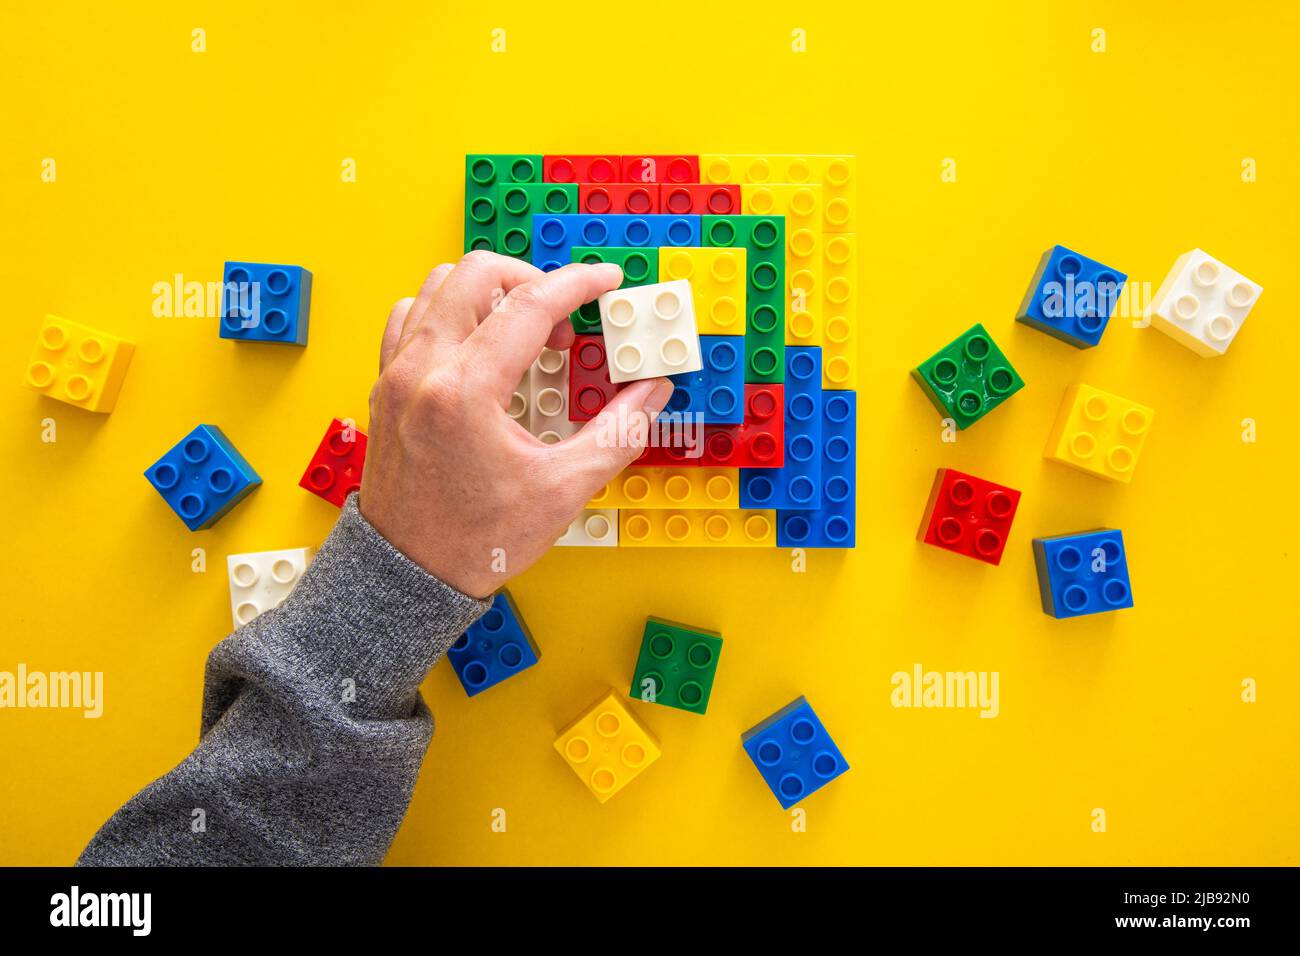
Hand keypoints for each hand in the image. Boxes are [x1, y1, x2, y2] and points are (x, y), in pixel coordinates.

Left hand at [359, 251, 673, 598]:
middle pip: (476, 274)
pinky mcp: (385, 388)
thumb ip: (617, 432)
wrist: (408, 576)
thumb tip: (651, 392)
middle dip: (532, 281)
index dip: (578, 284)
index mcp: (464, 391)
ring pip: (437, 287)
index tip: (606, 281)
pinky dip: (448, 314)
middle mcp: (421, 370)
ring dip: (488, 293)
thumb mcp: (563, 490)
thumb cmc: (474, 542)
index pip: (530, 304)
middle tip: (563, 320)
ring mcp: (396, 376)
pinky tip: (478, 345)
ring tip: (523, 331)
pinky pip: (410, 319)